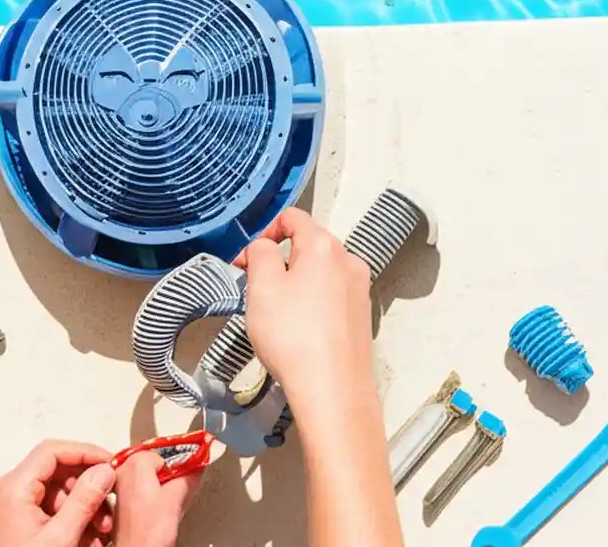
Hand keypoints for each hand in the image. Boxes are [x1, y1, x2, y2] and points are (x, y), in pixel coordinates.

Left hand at [0, 440, 116, 546]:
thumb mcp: (60, 539)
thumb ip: (84, 501)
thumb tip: (104, 470)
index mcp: (12, 489)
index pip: (53, 451)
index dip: (86, 452)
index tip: (111, 464)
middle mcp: (5, 491)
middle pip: (55, 472)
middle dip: (86, 488)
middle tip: (108, 509)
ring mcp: (6, 507)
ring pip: (53, 492)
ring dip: (80, 507)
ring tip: (100, 534)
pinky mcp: (10, 521)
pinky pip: (45, 510)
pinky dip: (67, 520)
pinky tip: (85, 540)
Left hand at [113, 451, 199, 546]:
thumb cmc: (149, 533)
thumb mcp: (176, 499)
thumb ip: (188, 477)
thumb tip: (197, 466)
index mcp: (134, 465)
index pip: (161, 454)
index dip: (175, 467)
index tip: (184, 475)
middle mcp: (119, 473)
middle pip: (149, 464)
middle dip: (163, 476)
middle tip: (173, 493)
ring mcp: (115, 490)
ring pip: (141, 479)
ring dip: (154, 489)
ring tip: (163, 507)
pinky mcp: (115, 507)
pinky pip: (134, 493)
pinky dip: (145, 499)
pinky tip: (153, 515)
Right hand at [237, 207, 373, 402]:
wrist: (332, 390)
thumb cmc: (293, 336)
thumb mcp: (262, 287)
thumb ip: (259, 254)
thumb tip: (264, 247)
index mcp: (325, 246)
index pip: (293, 218)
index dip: (264, 234)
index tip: (245, 262)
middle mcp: (349, 262)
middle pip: (307, 246)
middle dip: (279, 262)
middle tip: (256, 292)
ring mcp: (359, 290)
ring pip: (319, 274)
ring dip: (295, 285)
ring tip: (276, 317)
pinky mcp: (362, 317)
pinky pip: (331, 298)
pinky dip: (311, 305)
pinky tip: (298, 334)